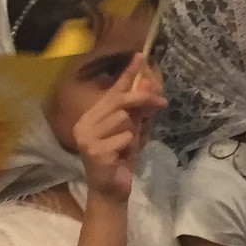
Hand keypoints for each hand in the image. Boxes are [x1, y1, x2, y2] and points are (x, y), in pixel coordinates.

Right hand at [73, 54, 163, 202]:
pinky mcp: (93, 151)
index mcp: (92, 116)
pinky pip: (125, 138)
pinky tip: (121, 158)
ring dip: (134, 133)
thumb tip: (146, 82)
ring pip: (125, 119)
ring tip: (126, 147)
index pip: (113, 90)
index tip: (140, 55)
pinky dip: (129, 147)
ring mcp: (86, 138)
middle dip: (143, 100)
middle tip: (162, 102)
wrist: (112, 189)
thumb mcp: (134, 129)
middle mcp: (84, 124)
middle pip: (121, 101)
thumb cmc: (121, 158)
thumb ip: (138, 108)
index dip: (128, 73)